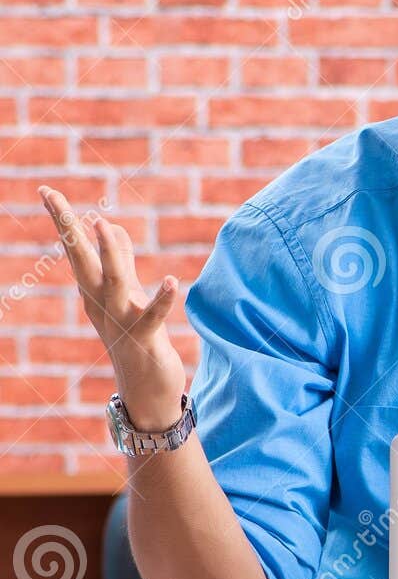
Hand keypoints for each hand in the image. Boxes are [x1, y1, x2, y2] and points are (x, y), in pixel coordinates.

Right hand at [40, 185, 188, 430]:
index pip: (74, 249)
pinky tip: (170, 282)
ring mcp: (120, 320)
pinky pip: (152, 316)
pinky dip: (160, 299)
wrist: (146, 389)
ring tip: (103, 223)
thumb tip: (108, 225)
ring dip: (108, 253)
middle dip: (66, 227)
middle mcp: (100, 303)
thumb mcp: (125, 295)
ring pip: (112, 282)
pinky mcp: (145, 338)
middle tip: (50, 195)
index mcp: (94, 291)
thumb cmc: (136, 337)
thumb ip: (119, 260)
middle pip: (79, 259)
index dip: (63, 220)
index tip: (46, 189)